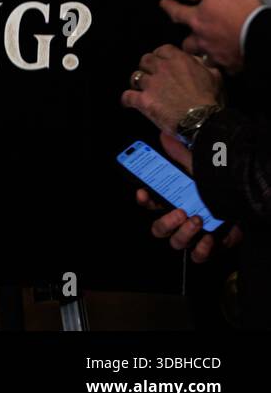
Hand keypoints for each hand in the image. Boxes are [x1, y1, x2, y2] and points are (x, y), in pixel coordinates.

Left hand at [121, 44, 221, 134]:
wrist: (201, 120)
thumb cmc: (210, 98)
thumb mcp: (214, 76)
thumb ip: (203, 65)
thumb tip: (198, 61)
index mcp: (179, 60)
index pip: (163, 50)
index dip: (161, 56)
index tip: (163, 63)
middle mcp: (161, 69)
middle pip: (146, 60)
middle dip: (147, 67)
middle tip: (152, 76)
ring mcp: (150, 84)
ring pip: (135, 76)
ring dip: (138, 82)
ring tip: (142, 88)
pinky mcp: (143, 100)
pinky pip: (127, 96)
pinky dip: (127, 100)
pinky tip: (129, 102)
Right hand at [135, 134, 240, 262]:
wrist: (248, 198)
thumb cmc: (218, 184)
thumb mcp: (199, 168)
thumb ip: (180, 155)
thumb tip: (165, 137)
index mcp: (173, 200)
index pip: (149, 203)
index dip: (143, 199)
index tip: (144, 192)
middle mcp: (180, 219)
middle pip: (158, 228)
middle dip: (165, 222)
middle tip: (179, 211)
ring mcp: (194, 234)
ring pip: (176, 242)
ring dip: (183, 233)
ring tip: (198, 220)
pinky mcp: (210, 246)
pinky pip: (197, 255)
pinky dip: (201, 250)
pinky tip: (209, 239)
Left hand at [159, 0, 261, 70]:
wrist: (261, 33)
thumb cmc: (242, 9)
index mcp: (197, 19)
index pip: (176, 11)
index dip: (168, 6)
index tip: (164, 4)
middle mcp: (202, 38)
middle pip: (186, 42)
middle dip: (188, 38)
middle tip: (193, 35)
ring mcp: (214, 53)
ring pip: (201, 55)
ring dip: (203, 52)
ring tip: (209, 47)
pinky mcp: (229, 63)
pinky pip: (222, 66)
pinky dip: (223, 62)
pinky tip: (227, 57)